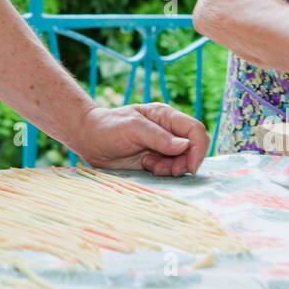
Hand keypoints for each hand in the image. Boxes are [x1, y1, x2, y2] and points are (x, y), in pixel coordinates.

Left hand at [71, 103, 207, 176]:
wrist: (89, 139)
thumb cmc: (109, 127)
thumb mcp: (133, 128)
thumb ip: (159, 137)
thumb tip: (185, 145)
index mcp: (166, 116)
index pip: (195, 130)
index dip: (198, 149)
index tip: (191, 166)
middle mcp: (168, 131)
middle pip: (193, 148)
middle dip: (185, 162)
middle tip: (167, 170)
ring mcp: (163, 146)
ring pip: (183, 161)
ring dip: (172, 168)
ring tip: (150, 165)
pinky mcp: (156, 160)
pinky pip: (171, 169)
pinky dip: (163, 172)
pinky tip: (146, 166)